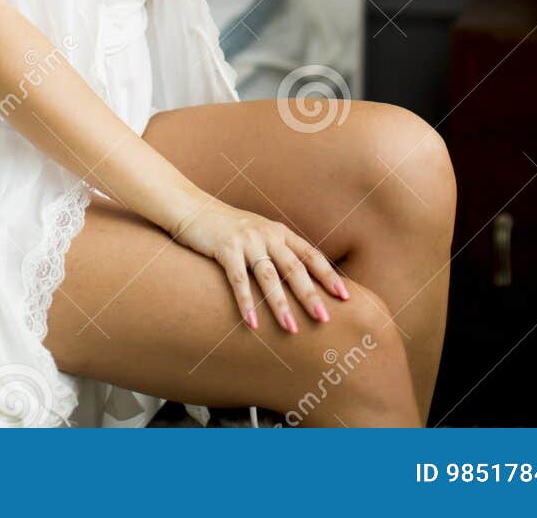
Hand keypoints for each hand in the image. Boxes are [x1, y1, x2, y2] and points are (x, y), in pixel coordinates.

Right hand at [168, 192, 347, 332]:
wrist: (192, 208)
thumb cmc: (226, 227)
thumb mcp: (257, 234)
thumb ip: (276, 251)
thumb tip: (298, 281)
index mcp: (278, 231)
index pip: (310, 254)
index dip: (328, 275)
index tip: (345, 296)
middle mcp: (266, 233)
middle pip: (294, 267)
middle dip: (310, 294)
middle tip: (325, 319)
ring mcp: (246, 240)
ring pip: (269, 276)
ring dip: (281, 305)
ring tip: (291, 329)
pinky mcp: (225, 247)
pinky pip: (237, 279)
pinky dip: (246, 302)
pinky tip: (253, 323)